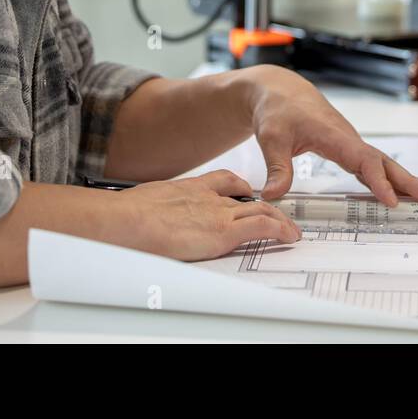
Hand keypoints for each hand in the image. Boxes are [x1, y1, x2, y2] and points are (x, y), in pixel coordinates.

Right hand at [107, 170, 301, 260]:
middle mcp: (209, 197)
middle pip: (248, 197)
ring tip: (290, 229)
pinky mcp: (223, 232)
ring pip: (262, 210)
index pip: (224, 182)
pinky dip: (279, 230)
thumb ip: (159, 212)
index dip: (240, 189)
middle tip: (277, 214)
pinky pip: (261, 227)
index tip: (248, 194)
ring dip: (279, 220)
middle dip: (266, 205)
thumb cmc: (128, 216)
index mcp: (191, 188)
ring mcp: (218, 214)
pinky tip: (288, 236)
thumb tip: (147, 226)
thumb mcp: (148, 205)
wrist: (127, 219)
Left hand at [241, 65, 417, 204]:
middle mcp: (348, 139)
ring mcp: (349, 144)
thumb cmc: (277, 110)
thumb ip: (276, 167)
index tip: (391, 201)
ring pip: (381, 164)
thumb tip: (273, 196)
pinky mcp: (346, 149)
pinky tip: (395, 195)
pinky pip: (370, 166)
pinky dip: (386, 180)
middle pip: (383, 161)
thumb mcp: (271, 138)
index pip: (363, 160)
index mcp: (334, 135)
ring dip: (403, 181)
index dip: (378, 181)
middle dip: (408, 180)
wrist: (280, 91)